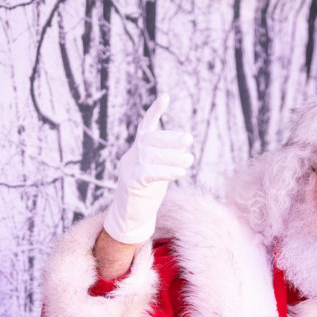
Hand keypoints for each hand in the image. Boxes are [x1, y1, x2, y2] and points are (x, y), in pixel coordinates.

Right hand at [103, 94, 193, 244]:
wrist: (132, 219)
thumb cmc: (147, 195)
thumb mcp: (158, 172)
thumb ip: (165, 158)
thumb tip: (183, 144)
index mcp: (138, 151)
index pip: (145, 127)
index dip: (155, 111)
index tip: (165, 97)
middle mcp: (131, 156)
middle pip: (150, 141)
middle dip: (170, 139)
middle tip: (188, 140)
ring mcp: (127, 169)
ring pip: (150, 156)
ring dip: (172, 157)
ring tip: (189, 160)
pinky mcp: (129, 183)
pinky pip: (148, 173)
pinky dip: (165, 171)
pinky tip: (180, 173)